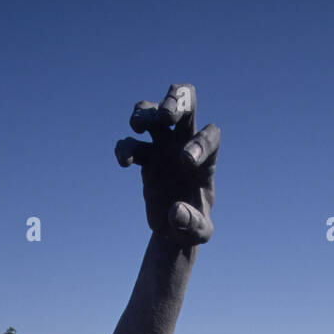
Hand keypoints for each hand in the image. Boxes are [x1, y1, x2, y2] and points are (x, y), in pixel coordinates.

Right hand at [115, 84, 219, 245]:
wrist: (173, 228)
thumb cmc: (192, 225)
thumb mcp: (199, 232)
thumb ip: (193, 224)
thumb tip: (176, 212)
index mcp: (207, 158)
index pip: (209, 136)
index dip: (199, 143)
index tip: (185, 162)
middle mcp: (185, 143)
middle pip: (186, 103)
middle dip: (175, 101)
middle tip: (165, 117)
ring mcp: (163, 146)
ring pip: (153, 111)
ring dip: (144, 113)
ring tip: (136, 127)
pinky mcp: (144, 157)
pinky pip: (130, 142)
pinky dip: (124, 146)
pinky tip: (124, 163)